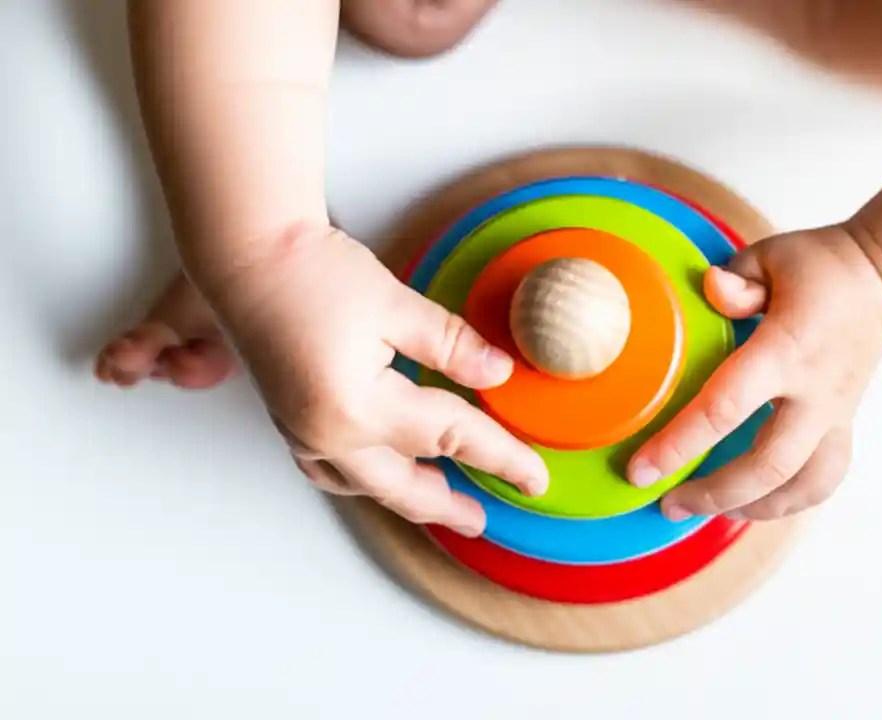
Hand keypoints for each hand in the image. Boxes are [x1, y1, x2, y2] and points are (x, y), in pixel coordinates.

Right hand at [197, 223, 548, 535]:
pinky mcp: (290, 420)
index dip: (500, 457)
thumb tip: (498, 375)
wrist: (245, 253)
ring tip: (442, 502)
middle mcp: (325, 433)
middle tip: (485, 518)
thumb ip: (452, 345)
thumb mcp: (395, 304)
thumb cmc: (310, 271)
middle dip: (449, 505)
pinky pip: (333, 472)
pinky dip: (366, 481)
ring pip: (365, 486)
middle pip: (403, 485)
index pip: (448, 438)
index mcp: (356, 407)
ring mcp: (302, 432)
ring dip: (407, 497)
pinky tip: (383, 474)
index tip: (534, 475)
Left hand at [626, 224, 881, 520]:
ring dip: (752, 508)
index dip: (680, 444)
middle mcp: (815, 392)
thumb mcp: (774, 256)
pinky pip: (822, 481)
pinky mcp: (843, 427)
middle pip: (766, 466)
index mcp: (787, 349)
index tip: (641, 470)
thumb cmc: (819, 267)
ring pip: (801, 485)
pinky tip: (753, 505)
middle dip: (713, 495)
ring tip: (705, 510)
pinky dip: (787, 503)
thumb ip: (737, 279)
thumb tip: (711, 288)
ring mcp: (835, 415)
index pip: (727, 407)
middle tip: (669, 504)